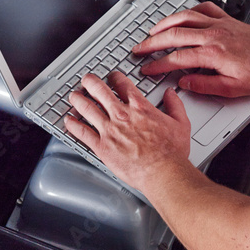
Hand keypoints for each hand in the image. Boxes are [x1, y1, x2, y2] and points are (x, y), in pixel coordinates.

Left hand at [64, 71, 190, 190]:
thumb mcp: (181, 123)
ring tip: (73, 96)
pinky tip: (68, 121)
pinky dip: (72, 124)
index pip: (122, 85)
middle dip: (90, 82)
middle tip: (86, 80)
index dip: (115, 78)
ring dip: (78, 99)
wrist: (163, 172)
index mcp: (140, 108)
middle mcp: (122, 115)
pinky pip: (82, 132)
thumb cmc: (172, 153)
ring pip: (87, 108)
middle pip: (100, 90)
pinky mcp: (101, 147)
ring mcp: (109, 130)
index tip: (112, 77)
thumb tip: (170, 94)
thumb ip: (175, 105)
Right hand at [133, 1, 249, 96]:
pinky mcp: (225, 19)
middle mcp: (213, 35)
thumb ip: (204, 86)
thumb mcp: (232, 89)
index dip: (158, 64)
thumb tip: (184, 83)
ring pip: (184, 17)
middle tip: (140, 48)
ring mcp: (218, 24)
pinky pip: (202, 8)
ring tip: (152, 30)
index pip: (177, 58)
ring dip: (165, 22)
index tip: (148, 69)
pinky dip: (189, 10)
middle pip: (174, 34)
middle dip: (152, 42)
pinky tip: (181, 16)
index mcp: (212, 54)